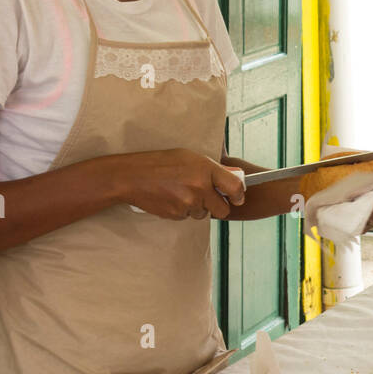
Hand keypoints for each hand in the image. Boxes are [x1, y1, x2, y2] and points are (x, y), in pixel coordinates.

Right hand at [113, 149, 244, 219]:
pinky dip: (182, 210)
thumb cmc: (161, 162)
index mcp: (206, 170)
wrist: (133, 177)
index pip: (235, 188)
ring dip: (197, 207)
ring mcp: (188, 203)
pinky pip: (187, 216)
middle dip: (218, 206)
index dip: (238, 195)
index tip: (237, 197)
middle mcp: (200, 188)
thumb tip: (234, 175)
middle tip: (208, 198)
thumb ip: (213, 168)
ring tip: (182, 192)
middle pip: (222, 209)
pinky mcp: (176, 215)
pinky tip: (172, 197)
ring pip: (203, 214)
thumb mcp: (190, 157)